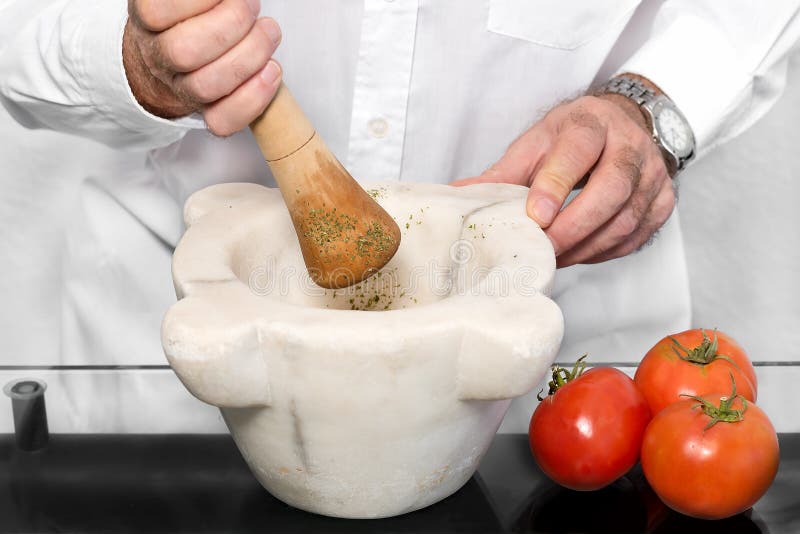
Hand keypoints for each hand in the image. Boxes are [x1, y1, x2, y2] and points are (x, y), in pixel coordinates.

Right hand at [122, 0, 281, 135]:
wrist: (182, 49)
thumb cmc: (196, 12)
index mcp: (148, 17)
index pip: (157, 11)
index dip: (200, 0)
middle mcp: (158, 55)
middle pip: (184, 52)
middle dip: (231, 25)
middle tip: (250, 7)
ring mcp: (181, 87)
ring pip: (207, 86)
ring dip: (251, 56)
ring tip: (269, 31)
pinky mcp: (207, 112)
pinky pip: (223, 120)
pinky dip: (254, 98)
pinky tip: (272, 70)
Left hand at [452, 86, 674, 267]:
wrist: (625, 126)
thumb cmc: (575, 137)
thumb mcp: (536, 144)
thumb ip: (501, 173)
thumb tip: (456, 196)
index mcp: (593, 124)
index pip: (579, 150)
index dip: (556, 184)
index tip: (535, 215)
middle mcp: (630, 147)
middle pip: (612, 189)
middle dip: (573, 226)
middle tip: (541, 248)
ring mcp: (653, 176)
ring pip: (625, 220)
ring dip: (585, 246)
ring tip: (552, 258)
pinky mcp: (663, 203)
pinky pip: (634, 238)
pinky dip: (602, 252)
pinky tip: (577, 254)